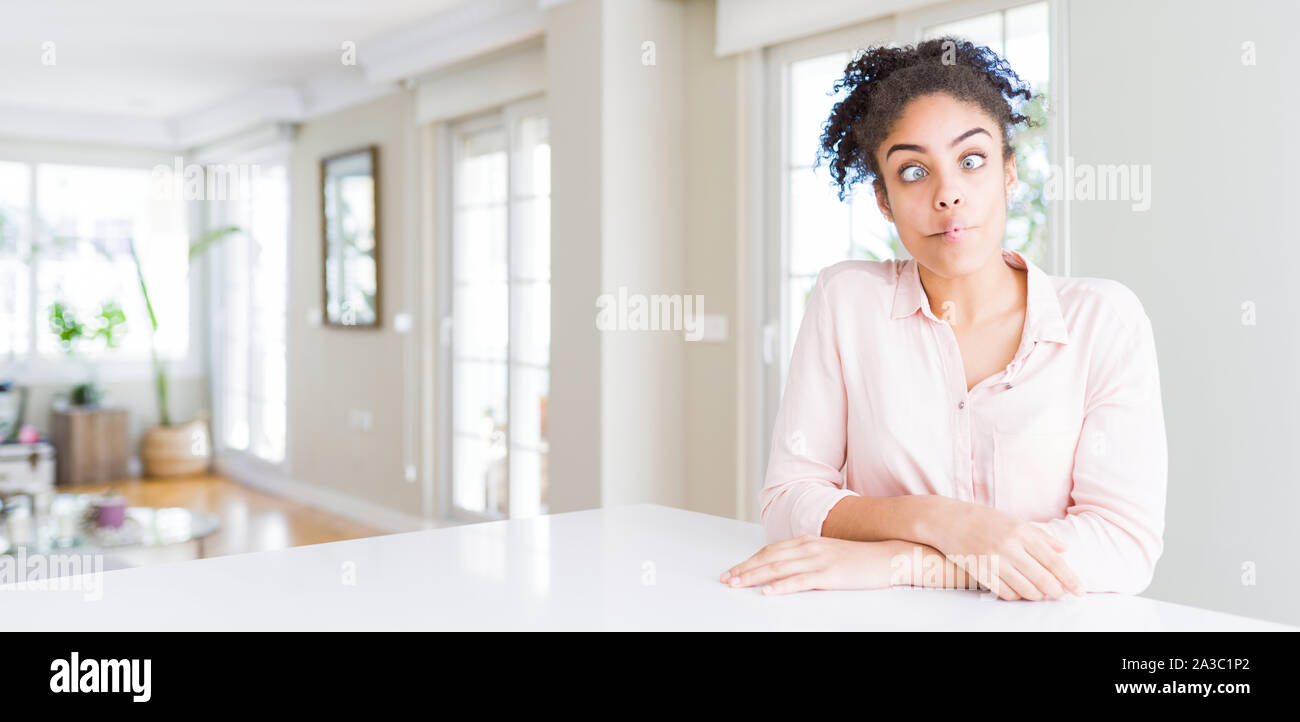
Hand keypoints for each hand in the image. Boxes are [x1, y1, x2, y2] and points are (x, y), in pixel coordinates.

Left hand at [719, 536, 908, 594]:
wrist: (890, 555)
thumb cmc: (861, 559)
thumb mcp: (829, 553)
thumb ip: (808, 558)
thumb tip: (787, 568)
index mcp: (808, 541)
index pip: (771, 550)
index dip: (751, 560)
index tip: (735, 570)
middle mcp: (810, 547)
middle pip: (769, 558)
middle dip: (745, 569)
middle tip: (727, 578)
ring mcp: (820, 560)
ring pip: (779, 568)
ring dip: (755, 576)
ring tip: (737, 584)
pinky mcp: (830, 575)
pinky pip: (800, 581)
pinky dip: (781, 586)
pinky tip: (768, 591)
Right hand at [923, 499, 1085, 600]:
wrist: (946, 519)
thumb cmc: (982, 518)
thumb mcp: (1013, 520)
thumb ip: (1040, 536)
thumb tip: (1064, 550)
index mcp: (1021, 532)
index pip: (1053, 561)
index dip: (1070, 578)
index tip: (1080, 590)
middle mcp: (1009, 546)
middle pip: (1042, 579)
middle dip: (1056, 591)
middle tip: (1060, 595)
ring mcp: (993, 560)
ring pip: (1025, 589)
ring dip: (1036, 595)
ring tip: (1040, 594)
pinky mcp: (980, 571)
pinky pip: (1005, 592)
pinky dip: (1016, 596)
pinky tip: (1019, 593)